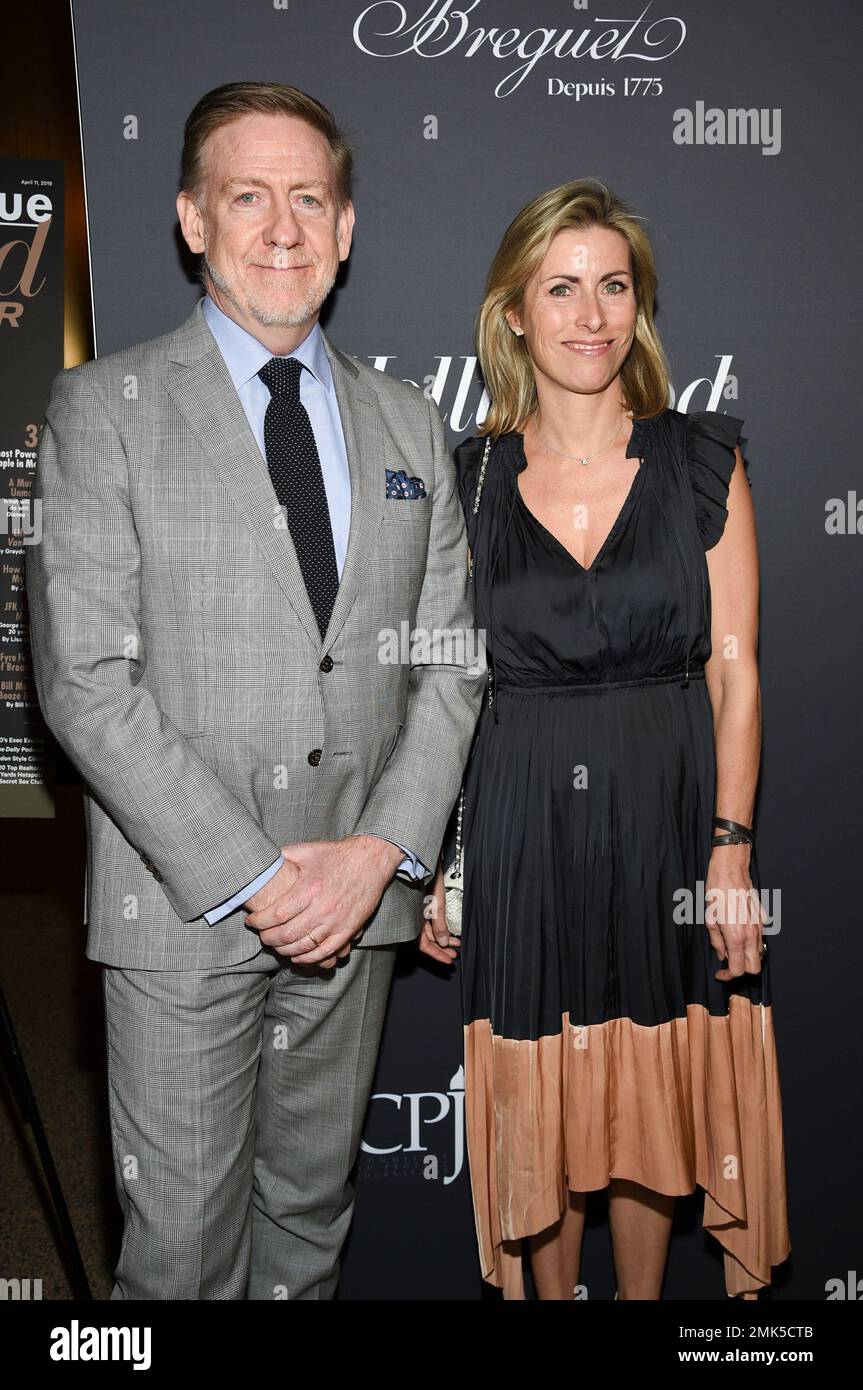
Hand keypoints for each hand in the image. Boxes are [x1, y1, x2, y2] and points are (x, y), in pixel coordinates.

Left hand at [244, 835, 402, 966]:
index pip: (276, 914)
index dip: (259, 921)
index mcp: (309, 888)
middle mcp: (322, 908)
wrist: (370, 860)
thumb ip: (283, 856)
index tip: (251, 922)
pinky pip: (325, 952)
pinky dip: (309, 958)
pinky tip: (297, 956)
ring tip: (275, 946)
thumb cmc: (336, 854)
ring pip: (304, 946)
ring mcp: (336, 921)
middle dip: (268, 938)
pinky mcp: (348, 929)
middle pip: (287, 934)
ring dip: (285, 951)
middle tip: (261, 936)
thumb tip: (261, 859)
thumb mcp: (307, 850)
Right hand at [418, 865, 460, 964]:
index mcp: (412, 918)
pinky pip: (428, 921)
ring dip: (442, 937)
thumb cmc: (426, 876)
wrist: (421, 857)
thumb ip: (439, 924)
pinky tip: (448, 930)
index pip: (423, 944)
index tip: (448, 960)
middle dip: (442, 947)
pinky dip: (439, 927)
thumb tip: (443, 941)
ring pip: (429, 931)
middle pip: (426, 939)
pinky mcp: (420, 904)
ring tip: (456, 943)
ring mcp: (416, 910)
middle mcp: (412, 916)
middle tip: (453, 953)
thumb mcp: (436, 903)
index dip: (436, 954)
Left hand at [704, 846, 764, 980]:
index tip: (719, 973)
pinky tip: (738, 934)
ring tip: (731, 947)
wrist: (730, 870)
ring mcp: (759, 926)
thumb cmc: (716, 892)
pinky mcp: (762, 918)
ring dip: (747, 956)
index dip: (728, 976)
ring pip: (759, 954)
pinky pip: (760, 939)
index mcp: (736, 937)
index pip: (739, 970)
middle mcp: (751, 935)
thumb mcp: (709, 919)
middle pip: (755, 968)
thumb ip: (716, 941)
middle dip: (741, 970)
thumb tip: (722, 955)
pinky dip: (751, 943)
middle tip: (728, 964)